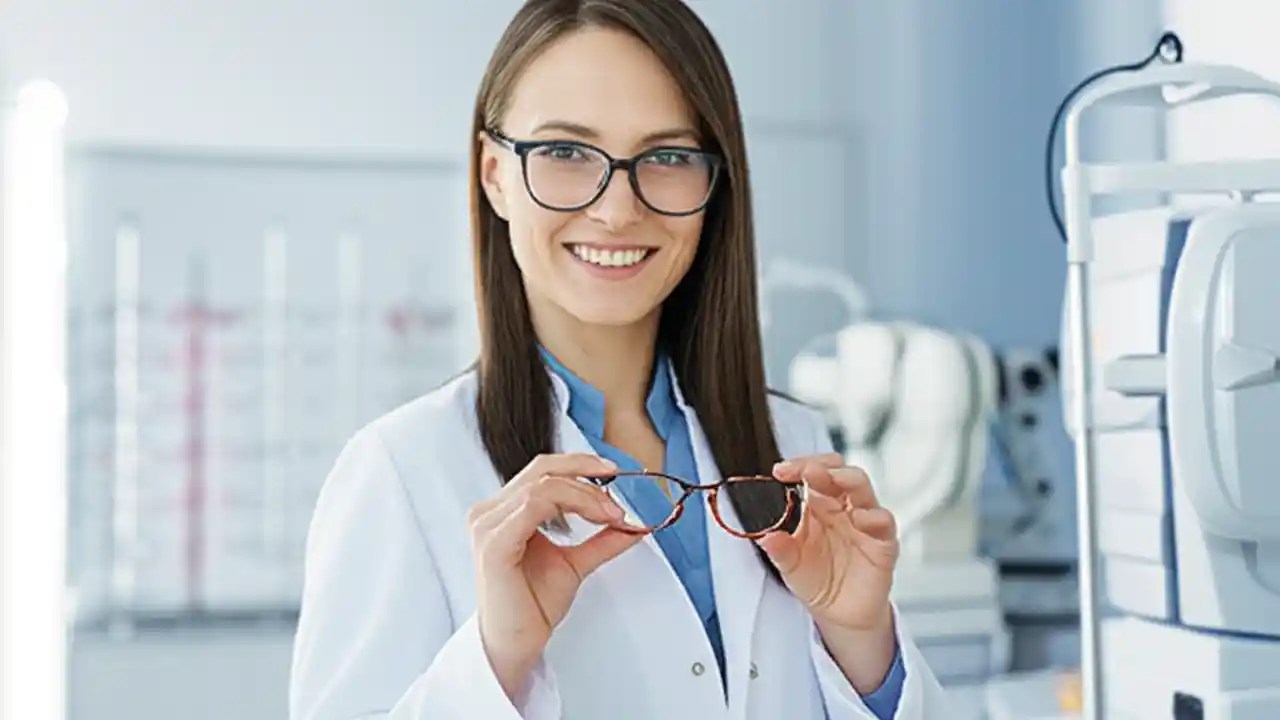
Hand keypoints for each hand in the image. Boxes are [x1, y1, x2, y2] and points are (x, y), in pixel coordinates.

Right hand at [467, 453, 642, 701]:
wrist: (517, 644)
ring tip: (611, 514)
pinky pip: (533, 506)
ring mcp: (488, 525)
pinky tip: (595, 519)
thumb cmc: (532, 605)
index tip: (615, 475)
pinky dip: (571, 505)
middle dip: (586, 473)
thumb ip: (601, 539)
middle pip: (542, 468)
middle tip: (618, 488)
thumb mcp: (575, 562)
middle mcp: (490, 512)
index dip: (581, 466)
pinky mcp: (494, 543)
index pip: (543, 470)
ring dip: (585, 494)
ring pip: (542, 485)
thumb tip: (633, 523)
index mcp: (503, 511)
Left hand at [755, 453, 899, 691]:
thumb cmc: (817, 581)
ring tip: (831, 479)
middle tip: (807, 470)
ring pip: (863, 489)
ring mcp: (864, 523)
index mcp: (818, 506)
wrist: (841, 615)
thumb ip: (780, 550)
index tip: (780, 471)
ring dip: (848, 479)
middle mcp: (842, 508)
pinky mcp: (882, 543)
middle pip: (839, 472)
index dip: (798, 466)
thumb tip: (766, 538)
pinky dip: (873, 516)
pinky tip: (859, 518)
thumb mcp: (791, 567)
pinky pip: (883, 522)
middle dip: (824, 466)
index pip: (812, 473)